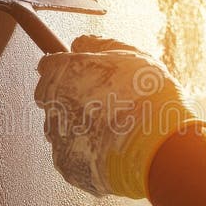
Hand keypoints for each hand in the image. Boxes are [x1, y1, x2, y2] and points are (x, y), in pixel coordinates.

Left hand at [34, 35, 205, 198]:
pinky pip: (71, 154)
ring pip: (61, 127)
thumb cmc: (147, 97)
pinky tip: (111, 147)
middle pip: (51, 97)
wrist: (157, 148)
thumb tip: (81, 42)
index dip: (66, 68)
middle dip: (71, 98)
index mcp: (62, 71)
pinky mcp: (65, 164)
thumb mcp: (130, 56)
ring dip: (79, 125)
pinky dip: (87, 151)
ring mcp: (57, 136)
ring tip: (113, 128)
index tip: (82, 74)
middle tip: (103, 103)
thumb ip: (100, 45)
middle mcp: (52, 102)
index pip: (48, 65)